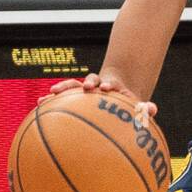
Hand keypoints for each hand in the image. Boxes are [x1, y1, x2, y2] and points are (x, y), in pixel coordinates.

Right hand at [43, 72, 157, 125]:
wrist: (116, 95)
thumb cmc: (126, 104)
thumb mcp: (135, 106)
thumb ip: (144, 108)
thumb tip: (153, 109)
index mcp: (110, 88)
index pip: (107, 83)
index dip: (106, 84)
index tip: (105, 87)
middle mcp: (96, 86)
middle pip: (88, 81)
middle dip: (82, 85)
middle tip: (81, 88)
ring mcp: (84, 91)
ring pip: (71, 88)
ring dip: (61, 90)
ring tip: (47, 96)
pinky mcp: (75, 97)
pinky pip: (62, 99)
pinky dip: (51, 101)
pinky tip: (38, 106)